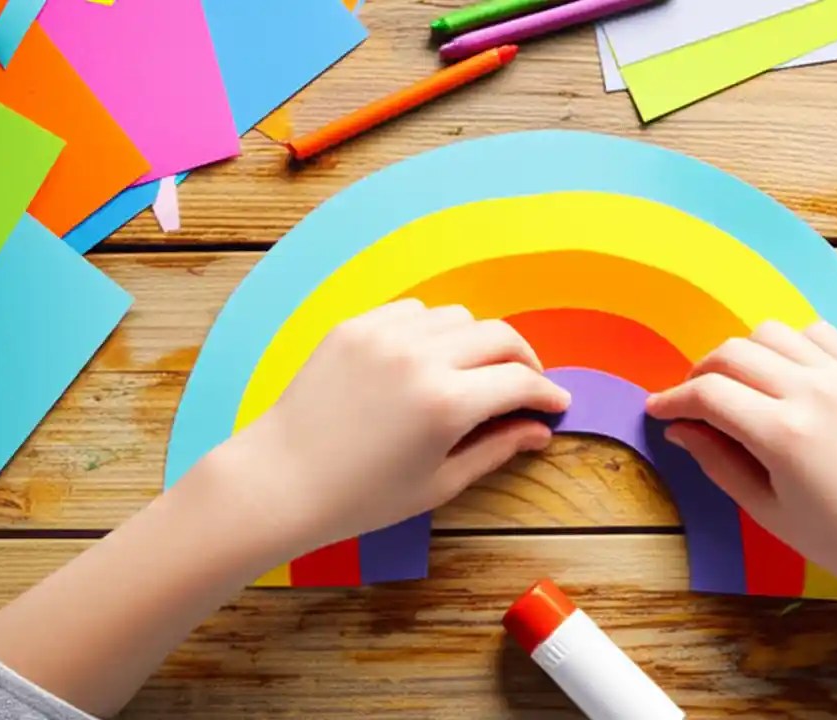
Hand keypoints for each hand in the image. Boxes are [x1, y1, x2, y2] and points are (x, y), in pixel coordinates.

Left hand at [217, 299, 570, 554]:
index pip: (519, 382)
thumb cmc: (361, 497)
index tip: (556, 404)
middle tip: (527, 384)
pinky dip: (433, 330)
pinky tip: (428, 359)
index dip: (547, 393)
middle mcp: (420, 358)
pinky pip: (413, 312)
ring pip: (458, 318)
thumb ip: (496, 449)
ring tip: (475, 372)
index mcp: (446, 403)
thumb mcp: (438, 482)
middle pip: (499, 336)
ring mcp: (385, 336)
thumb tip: (539, 431)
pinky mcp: (355, 327)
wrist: (280, 480)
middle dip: (524, 359)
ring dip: (478, 342)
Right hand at [646, 320, 836, 596]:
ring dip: (742, 353)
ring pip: (771, 332)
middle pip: (733, 353)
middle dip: (700, 372)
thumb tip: (680, 429)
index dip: (673, 399)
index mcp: (783, 435)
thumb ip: (719, 463)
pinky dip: (789, 343)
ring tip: (738, 385)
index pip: (708, 393)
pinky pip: (816, 332)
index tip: (657, 410)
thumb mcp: (768, 512)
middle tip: (692, 401)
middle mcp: (812, 392)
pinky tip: (783, 372)